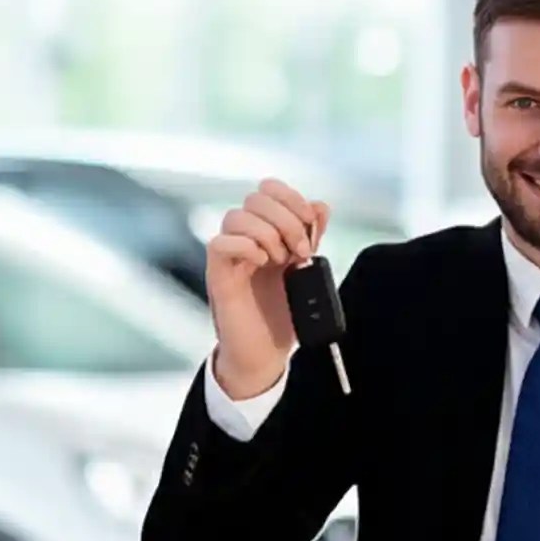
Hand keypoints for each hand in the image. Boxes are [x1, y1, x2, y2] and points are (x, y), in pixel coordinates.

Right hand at [206, 177, 328, 398]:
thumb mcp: (306, 268)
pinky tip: (262, 265)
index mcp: (267, 231)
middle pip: (255, 198)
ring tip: (280, 261)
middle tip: (300, 251)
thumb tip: (320, 205)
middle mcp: (245, 238)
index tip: (312, 226)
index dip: (292, 198)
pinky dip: (246, 248)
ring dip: (267, 235)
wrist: (266, 352)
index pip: (269, 188)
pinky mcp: (218, 275)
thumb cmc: (282, 312)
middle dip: (286, 220)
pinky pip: (219, 243)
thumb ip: (312, 236)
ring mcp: (230, 255)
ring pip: (236, 216)